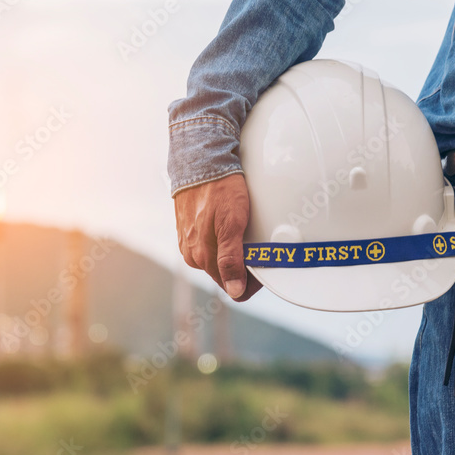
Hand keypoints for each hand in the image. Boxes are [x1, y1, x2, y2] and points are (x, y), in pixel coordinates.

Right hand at [174, 173, 262, 300]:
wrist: (200, 163)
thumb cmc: (218, 190)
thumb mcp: (231, 224)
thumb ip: (231, 259)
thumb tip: (234, 291)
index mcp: (202, 258)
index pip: (233, 288)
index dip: (252, 281)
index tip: (266, 265)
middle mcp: (193, 255)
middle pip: (226, 275)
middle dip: (244, 266)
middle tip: (260, 246)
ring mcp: (189, 244)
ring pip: (218, 260)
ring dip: (233, 253)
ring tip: (245, 233)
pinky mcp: (188, 232)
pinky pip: (209, 246)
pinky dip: (222, 241)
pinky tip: (230, 227)